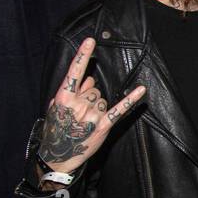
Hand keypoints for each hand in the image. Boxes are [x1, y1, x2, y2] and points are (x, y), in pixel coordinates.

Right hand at [37, 37, 145, 176]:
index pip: (75, 72)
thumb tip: (89, 79)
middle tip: (80, 113)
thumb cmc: (56, 129)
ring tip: (86, 121)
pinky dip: (131, 100)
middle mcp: (79, 105)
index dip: (82, 56)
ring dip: (97, 107)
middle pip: (93, 88)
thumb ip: (73, 91)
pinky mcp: (104, 125)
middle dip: (88, 97)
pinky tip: (142, 90)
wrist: (58, 156)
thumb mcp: (55, 108)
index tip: (90, 41)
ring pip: (102, 99)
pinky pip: (119, 109)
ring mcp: (92, 115)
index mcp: (63, 98)